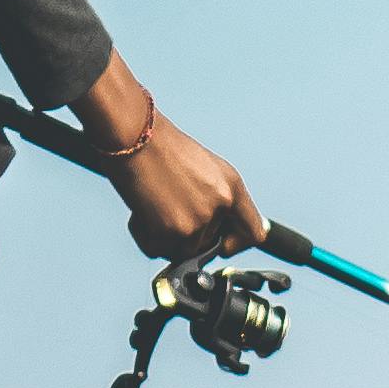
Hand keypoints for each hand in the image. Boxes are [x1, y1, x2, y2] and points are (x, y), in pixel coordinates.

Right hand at [113, 117, 260, 261]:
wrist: (134, 137)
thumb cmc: (161, 148)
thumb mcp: (204, 170)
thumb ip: (215, 199)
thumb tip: (212, 228)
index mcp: (232, 186)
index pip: (253, 232)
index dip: (237, 243)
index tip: (224, 244)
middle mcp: (220, 205)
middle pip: (208, 245)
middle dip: (187, 234)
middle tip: (167, 208)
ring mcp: (198, 220)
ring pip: (182, 250)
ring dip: (164, 236)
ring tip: (152, 205)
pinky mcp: (173, 232)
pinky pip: (157, 250)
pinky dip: (145, 236)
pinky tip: (140, 211)